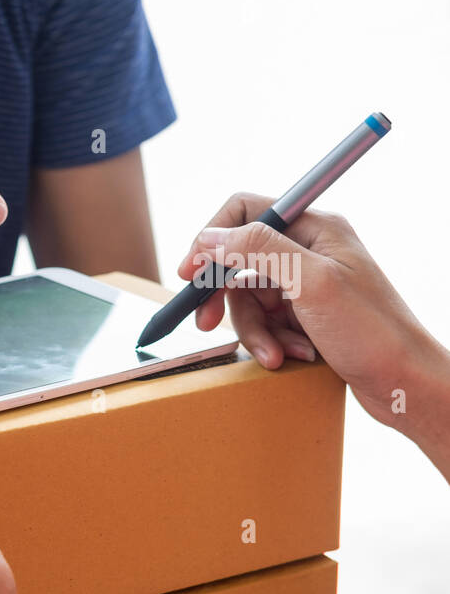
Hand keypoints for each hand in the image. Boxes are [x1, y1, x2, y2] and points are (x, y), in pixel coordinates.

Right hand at [178, 192, 449, 430]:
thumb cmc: (373, 331)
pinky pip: (265, 322)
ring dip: (255, 331)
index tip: (190, 272)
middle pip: (239, 261)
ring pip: (248, 298)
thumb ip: (259, 251)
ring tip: (276, 353)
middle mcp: (309, 250)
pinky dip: (270, 342)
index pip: (247, 212)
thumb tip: (210, 236)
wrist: (405, 381)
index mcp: (316, 229)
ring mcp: (306, 284)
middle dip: (223, 296)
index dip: (212, 239)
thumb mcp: (311, 284)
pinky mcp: (304, 314)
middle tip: (202, 322)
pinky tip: (292, 355)